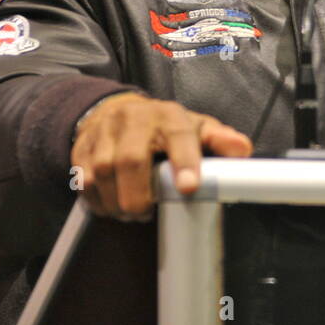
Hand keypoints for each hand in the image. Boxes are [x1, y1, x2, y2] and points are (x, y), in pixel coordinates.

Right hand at [71, 93, 252, 220]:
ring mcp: (104, 132)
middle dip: (139, 196)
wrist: (118, 111)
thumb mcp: (196, 128)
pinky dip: (96, 200)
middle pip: (131, 160)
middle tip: (146, 213)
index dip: (184, 161)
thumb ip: (219, 140)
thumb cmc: (165, 128)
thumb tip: (242, 150)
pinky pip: (82, 180)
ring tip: (130, 212)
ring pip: (102, 172)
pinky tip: (109, 206)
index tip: (189, 187)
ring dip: (116, 202)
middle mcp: (134, 119)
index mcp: (169, 115)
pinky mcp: (81, 147)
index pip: (178, 135)